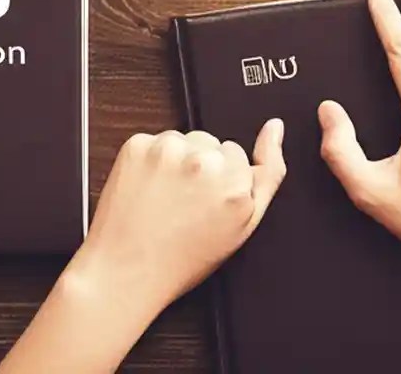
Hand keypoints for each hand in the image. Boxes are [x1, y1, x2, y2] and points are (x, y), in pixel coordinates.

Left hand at [70, 123, 286, 326]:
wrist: (126, 271)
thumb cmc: (181, 258)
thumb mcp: (241, 227)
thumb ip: (268, 174)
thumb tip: (274, 129)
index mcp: (235, 183)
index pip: (238, 156)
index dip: (222, 181)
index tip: (207, 201)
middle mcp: (204, 162)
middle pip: (212, 144)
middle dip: (202, 167)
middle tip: (185, 205)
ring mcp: (168, 151)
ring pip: (184, 140)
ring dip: (177, 161)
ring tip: (165, 199)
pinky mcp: (138, 146)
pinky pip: (154, 141)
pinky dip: (151, 161)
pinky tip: (147, 189)